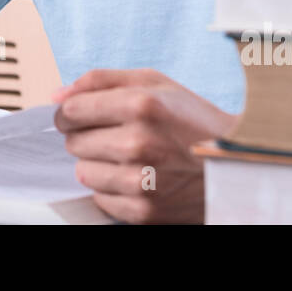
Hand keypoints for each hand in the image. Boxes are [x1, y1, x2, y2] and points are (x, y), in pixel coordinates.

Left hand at [52, 68, 235, 223]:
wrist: (234, 164)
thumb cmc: (192, 120)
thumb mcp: (154, 83)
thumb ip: (100, 80)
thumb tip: (56, 95)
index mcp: (141, 105)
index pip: (72, 110)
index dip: (72, 111)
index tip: (81, 114)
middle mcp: (138, 143)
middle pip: (74, 141)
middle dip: (88, 136)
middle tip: (117, 135)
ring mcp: (140, 181)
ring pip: (83, 171)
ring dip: (99, 163)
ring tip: (129, 157)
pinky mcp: (143, 210)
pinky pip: (99, 198)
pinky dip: (112, 189)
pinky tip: (137, 177)